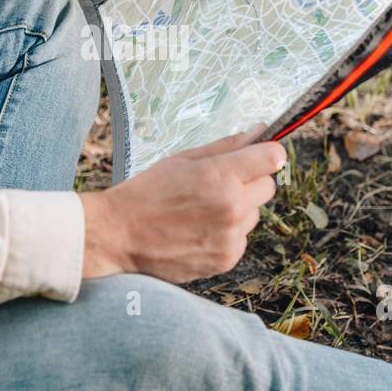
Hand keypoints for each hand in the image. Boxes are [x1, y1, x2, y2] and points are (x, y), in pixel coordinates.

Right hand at [79, 123, 285, 282]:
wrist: (118, 235)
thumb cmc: (146, 192)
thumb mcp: (182, 160)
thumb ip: (225, 146)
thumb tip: (259, 131)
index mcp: (221, 177)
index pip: (273, 157)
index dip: (267, 153)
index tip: (258, 155)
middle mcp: (232, 207)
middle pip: (269, 187)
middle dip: (251, 181)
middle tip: (220, 184)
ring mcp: (230, 237)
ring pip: (254, 215)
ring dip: (238, 210)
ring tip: (202, 211)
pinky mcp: (226, 259)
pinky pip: (241, 239)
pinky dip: (227, 234)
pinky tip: (199, 230)